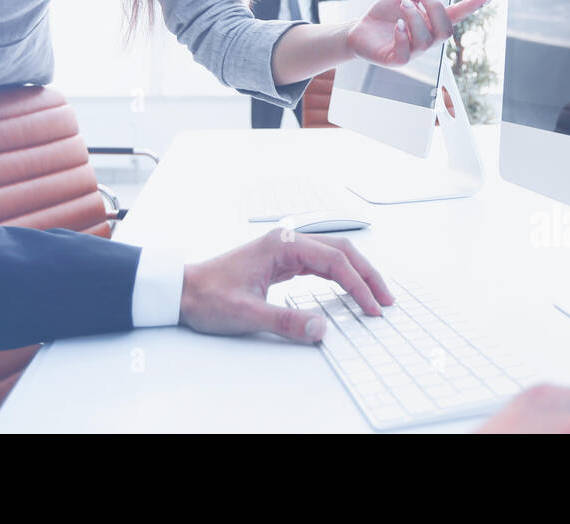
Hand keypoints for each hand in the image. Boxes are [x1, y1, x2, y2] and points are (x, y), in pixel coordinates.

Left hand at [180, 228, 393, 341]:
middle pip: (341, 251)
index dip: (358, 285)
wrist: (182, 291)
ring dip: (357, 274)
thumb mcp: (246, 313)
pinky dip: (341, 276)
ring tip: (376, 296)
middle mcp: (288, 241)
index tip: (373, 307)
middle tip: (387, 300)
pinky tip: (350, 290)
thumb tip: (321, 329)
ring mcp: (286, 249)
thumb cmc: (208, 296)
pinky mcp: (283, 261)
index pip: (334, 261)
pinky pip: (321, 264)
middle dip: (367, 274)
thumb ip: (286, 321)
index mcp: (282, 245)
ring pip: (334, 255)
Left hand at [346, 0, 490, 66]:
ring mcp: (413, 51)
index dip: (472, 6)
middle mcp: (426, 39)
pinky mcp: (396, 60)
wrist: (359, 28)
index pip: (456, 15)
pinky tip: (396, 25)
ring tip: (402, 5)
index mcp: (431, 22)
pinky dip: (403, 35)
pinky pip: (407, 52)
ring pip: (426, 39)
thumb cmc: (385, 12)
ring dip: (414, 17)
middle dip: (435, 9)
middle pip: (446, 31)